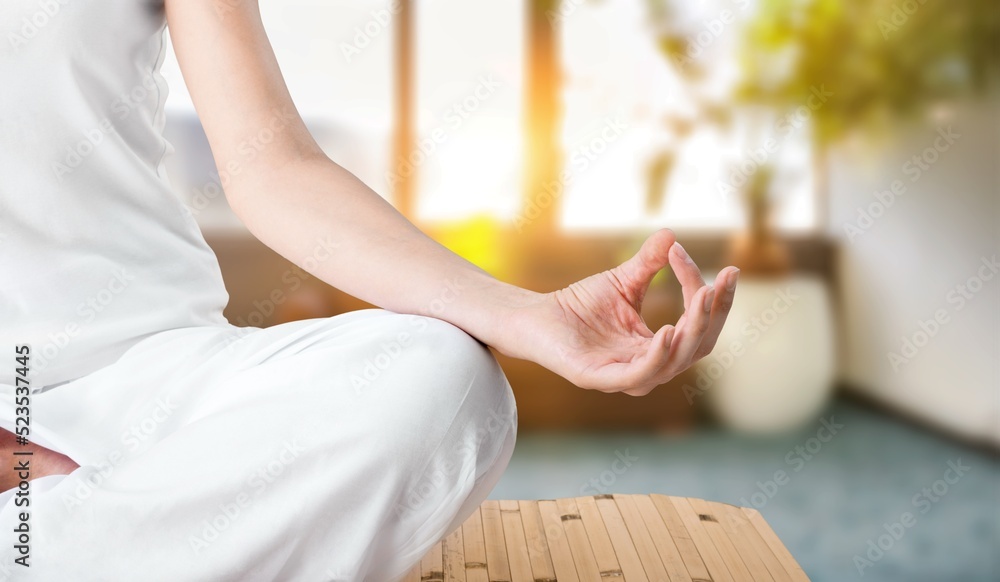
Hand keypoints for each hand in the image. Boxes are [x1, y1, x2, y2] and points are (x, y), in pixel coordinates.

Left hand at [520, 229, 738, 395]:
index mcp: (659, 348)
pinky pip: (639, 374)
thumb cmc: (579, 305)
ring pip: (674, 363)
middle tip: (717, 283)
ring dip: (692, 331)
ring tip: (702, 298)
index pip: (699, 327)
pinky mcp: (600, 378)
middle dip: (712, 315)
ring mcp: (625, 376)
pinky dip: (658, 356)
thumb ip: (649, 262)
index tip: (718, 267)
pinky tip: (669, 331)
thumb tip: (673, 234)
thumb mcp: (623, 280)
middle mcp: (649, 367)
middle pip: (697, 348)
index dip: (713, 299)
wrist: (536, 316)